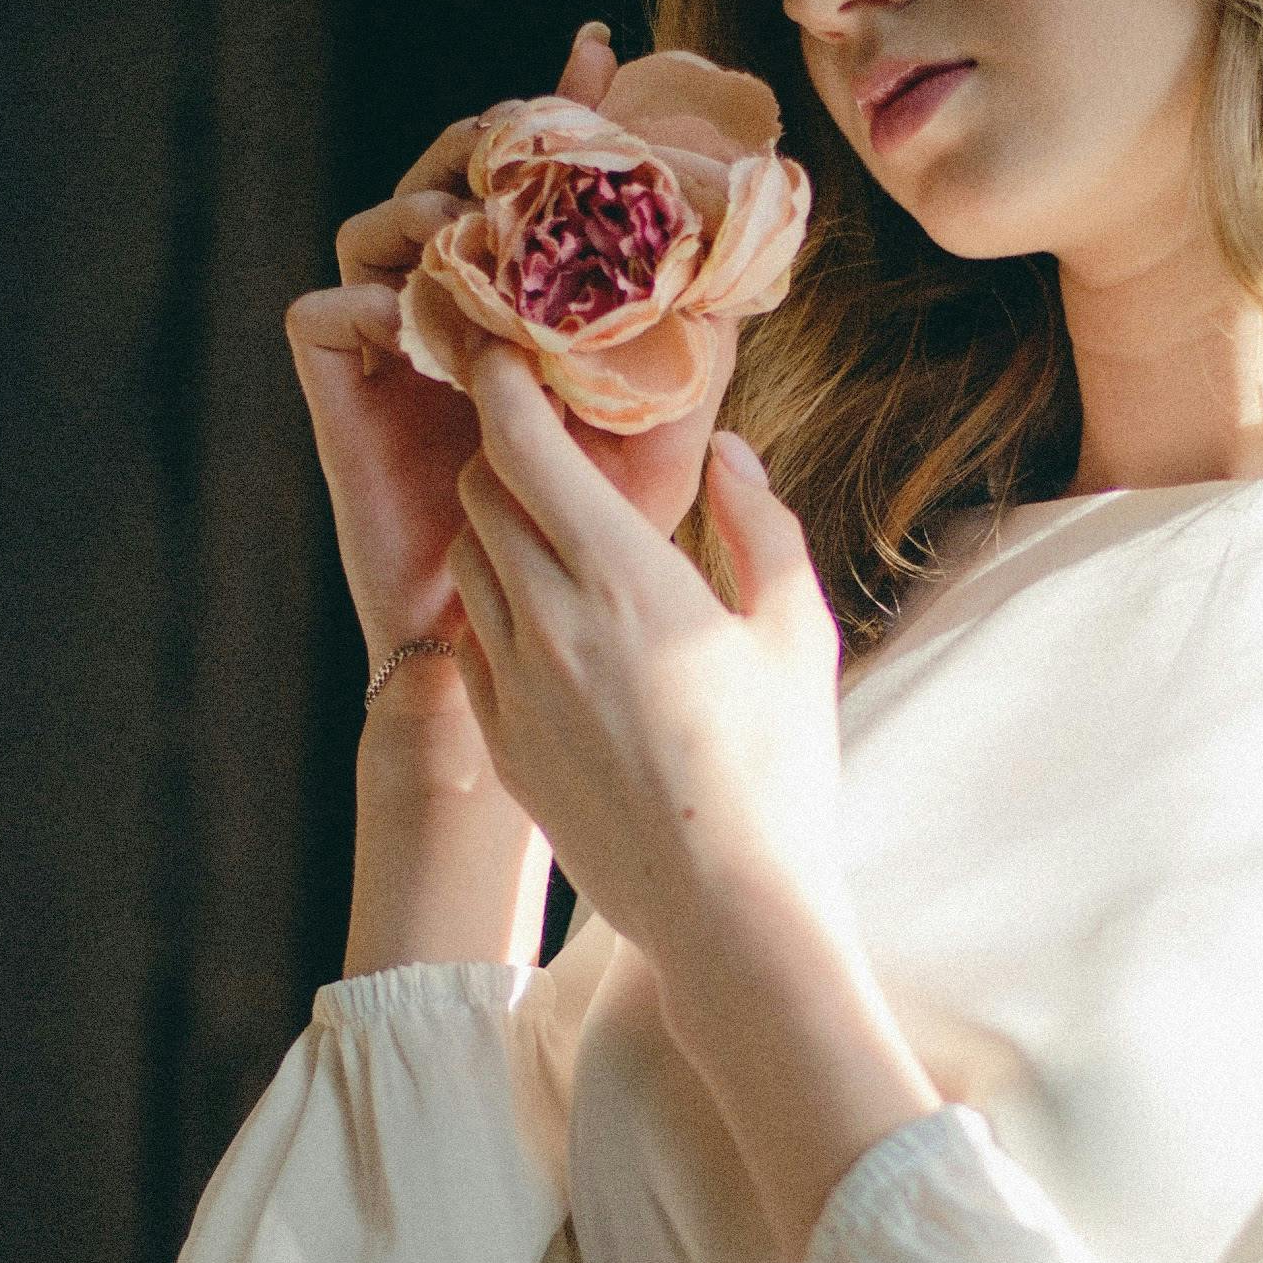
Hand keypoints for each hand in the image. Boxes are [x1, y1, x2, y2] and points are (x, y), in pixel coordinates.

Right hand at [282, 22, 740, 728]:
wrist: (510, 633)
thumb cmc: (586, 537)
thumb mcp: (662, 430)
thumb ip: (691, 350)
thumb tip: (741, 270)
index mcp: (521, 300)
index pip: (535, 179)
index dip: (562, 102)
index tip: (603, 47)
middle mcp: (451, 307)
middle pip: (443, 177)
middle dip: (483, 141)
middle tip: (527, 136)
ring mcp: (390, 347)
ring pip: (375, 228)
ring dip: (426, 211)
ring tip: (477, 227)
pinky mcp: (338, 394)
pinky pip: (323, 312)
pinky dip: (370, 300)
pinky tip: (430, 320)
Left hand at [443, 336, 847, 974]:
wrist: (726, 908)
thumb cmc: (779, 768)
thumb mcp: (796, 631)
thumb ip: (761, 523)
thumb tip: (726, 452)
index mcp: (625, 578)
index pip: (526, 447)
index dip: (502, 386)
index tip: (505, 354)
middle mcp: (550, 620)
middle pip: (480, 492)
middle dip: (504, 453)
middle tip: (546, 443)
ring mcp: (514, 685)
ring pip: (466, 561)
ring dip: (497, 528)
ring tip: (555, 534)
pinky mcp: (501, 741)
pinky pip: (470, 640)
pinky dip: (495, 607)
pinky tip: (551, 623)